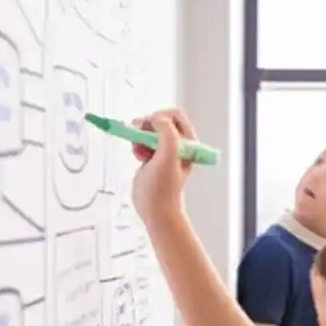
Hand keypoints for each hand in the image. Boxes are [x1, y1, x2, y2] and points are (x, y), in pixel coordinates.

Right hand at [128, 108, 198, 227]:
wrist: (155, 210)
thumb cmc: (163, 188)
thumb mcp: (168, 155)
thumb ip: (166, 132)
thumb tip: (156, 118)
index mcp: (188, 142)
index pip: (174, 115)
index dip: (158, 117)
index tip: (148, 129)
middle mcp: (179, 144)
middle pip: (160, 120)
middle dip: (146, 126)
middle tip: (138, 136)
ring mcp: (165, 151)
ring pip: (149, 130)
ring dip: (139, 136)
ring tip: (139, 151)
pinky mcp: (153, 157)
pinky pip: (142, 141)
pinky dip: (137, 144)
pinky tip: (138, 156)